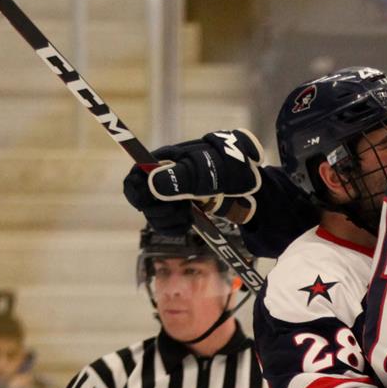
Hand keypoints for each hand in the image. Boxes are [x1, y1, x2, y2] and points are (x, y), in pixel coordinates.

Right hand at [123, 130, 262, 232]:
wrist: (251, 186)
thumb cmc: (231, 170)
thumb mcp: (208, 171)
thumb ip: (180, 178)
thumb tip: (152, 184)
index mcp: (165, 160)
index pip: (136, 174)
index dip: (137, 191)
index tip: (149, 203)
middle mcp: (163, 176)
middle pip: (141, 199)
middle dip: (157, 209)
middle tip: (181, 208)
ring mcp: (172, 194)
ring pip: (153, 214)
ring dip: (169, 219)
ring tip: (188, 214)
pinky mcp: (181, 209)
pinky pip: (166, 224)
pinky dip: (175, 227)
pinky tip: (188, 222)